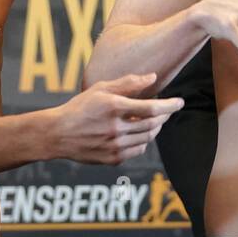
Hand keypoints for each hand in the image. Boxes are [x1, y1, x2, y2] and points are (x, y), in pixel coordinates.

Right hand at [48, 73, 183, 164]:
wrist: (58, 134)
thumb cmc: (80, 107)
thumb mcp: (101, 89)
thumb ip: (128, 83)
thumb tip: (153, 77)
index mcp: (113, 107)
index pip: (151, 108)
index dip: (169, 105)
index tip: (180, 102)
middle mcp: (115, 128)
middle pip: (152, 124)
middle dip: (165, 116)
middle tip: (168, 110)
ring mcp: (114, 146)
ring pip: (147, 138)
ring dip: (156, 128)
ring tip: (155, 120)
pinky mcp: (112, 159)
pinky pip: (138, 150)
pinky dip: (144, 141)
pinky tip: (139, 133)